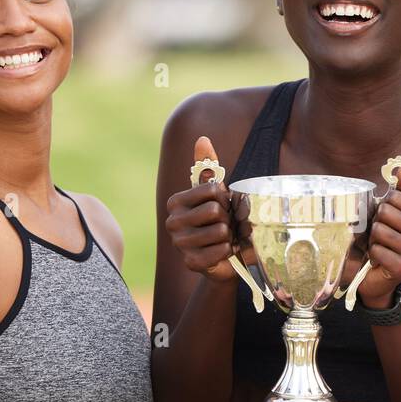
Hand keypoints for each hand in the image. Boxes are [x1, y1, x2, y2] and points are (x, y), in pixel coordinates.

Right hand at [166, 136, 237, 283]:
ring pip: (220, 231)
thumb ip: (208, 166)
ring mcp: (179, 244)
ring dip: (228, 236)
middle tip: (224, 224)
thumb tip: (203, 138)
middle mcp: (172, 222)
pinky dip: (227, 251)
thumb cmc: (218, 220)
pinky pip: (220, 250)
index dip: (224, 198)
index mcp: (175, 202)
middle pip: (216, 211)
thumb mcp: (214, 192)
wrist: (221, 257)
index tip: (221, 205)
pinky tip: (222, 252)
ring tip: (223, 239)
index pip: (212, 190)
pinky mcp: (190, 262)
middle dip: (227, 218)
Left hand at [355, 169, 400, 308]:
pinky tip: (379, 261)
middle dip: (375, 224)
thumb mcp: (392, 216)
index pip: (394, 198)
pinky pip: (377, 251)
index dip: (382, 208)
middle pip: (385, 212)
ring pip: (379, 231)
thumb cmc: (386, 243)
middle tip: (380, 237)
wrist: (380, 277)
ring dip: (373, 241)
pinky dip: (373, 255)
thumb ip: (398, 193)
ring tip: (379, 248)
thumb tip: (399, 168)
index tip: (386, 222)